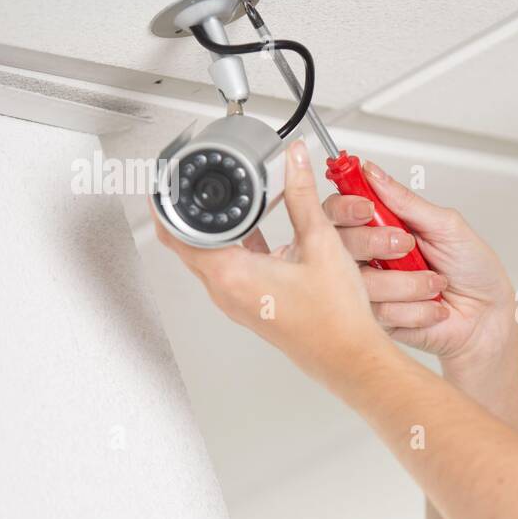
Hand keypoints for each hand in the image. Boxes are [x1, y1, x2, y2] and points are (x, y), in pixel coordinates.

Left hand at [150, 139, 388, 386]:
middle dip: (184, 211)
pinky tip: (257, 233)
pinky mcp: (251, 306)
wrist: (351, 357)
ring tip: (225, 204)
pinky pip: (230, 270)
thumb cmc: (335, 319)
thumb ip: (303, 195)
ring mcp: (237, 302)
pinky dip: (233, 248)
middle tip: (188, 185)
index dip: (166, 201)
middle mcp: (226, 292)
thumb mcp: (321, 243)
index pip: (176, 231)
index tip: (167, 181)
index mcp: (231, 274)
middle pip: (186, 244)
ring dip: (211, 230)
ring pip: (208, 257)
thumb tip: (295, 161)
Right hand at [321, 160, 517, 363]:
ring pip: (361, 282)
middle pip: (338, 245)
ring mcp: (372, 289)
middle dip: (374, 242)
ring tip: (435, 282)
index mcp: (383, 226)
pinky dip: (415, 307)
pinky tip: (432, 305)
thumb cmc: (473, 268)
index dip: (344, 207)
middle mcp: (371, 256)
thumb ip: (406, 202)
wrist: (488, 315)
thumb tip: (372, 172)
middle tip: (406, 245)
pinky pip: (380, 311)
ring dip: (407, 282)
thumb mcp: (446, 226)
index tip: (365, 209)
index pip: (340, 211)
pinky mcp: (378, 319)